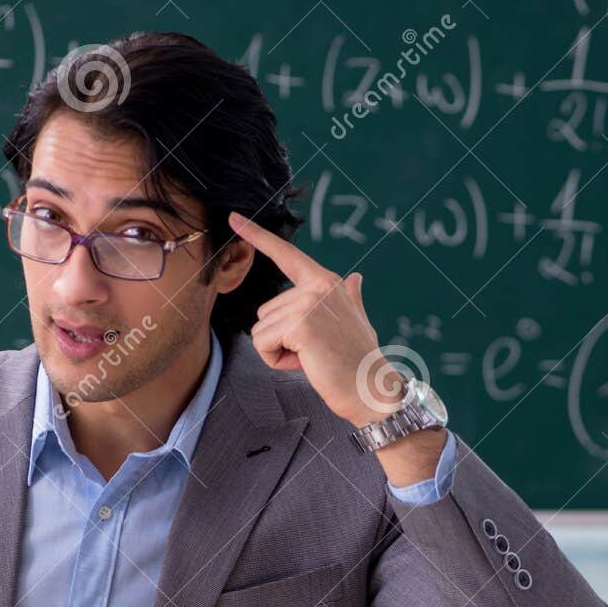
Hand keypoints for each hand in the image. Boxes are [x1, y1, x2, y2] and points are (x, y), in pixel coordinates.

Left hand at [228, 211, 404, 425]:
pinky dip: (276, 361)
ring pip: (261, 331)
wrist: (373, 389)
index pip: (287, 254)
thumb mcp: (357, 321)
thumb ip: (351, 297)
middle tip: (315, 352)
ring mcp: (308, 303)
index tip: (233, 217)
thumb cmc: (360, 360)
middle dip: (281, 340)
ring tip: (314, 358)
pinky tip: (306, 364)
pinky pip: (262, 344)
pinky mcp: (300, 325)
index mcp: (326, 282)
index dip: (258, 236)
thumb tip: (356, 278)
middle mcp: (317, 286)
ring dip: (279, 352)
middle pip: (265, 312)